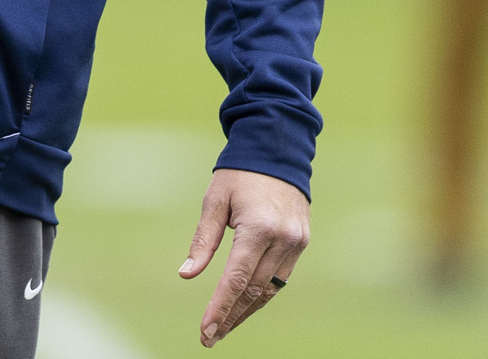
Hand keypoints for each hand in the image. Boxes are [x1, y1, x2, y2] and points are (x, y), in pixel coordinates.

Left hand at [178, 168, 309, 346]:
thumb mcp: (214, 200)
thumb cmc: (238, 174)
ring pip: (269, 290)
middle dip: (230, 316)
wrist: (277, 151)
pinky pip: (280, 277)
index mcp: (258, 228)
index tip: (205, 329)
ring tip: (223, 328)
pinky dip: (261, 294)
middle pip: (254, 291)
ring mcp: (296, 243)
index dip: (220, 307)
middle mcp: (282, 240)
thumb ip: (203, 239)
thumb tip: (186, 273)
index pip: (236, 279)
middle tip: (209, 337)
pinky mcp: (301, 243)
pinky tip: (244, 306)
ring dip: (246, 312)